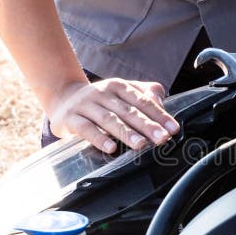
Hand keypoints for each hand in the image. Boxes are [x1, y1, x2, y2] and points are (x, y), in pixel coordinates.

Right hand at [48, 79, 179, 152]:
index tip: (173, 129)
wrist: (62, 98)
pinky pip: (86, 129)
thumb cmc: (100, 100)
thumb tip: (161, 101)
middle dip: (147, 125)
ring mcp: (86, 105)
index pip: (143, 101)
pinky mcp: (70, 118)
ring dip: (126, 132)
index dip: (159, 115)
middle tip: (162, 138)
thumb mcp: (122, 93)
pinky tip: (110, 148)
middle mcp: (103, 93)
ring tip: (141, 144)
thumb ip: (144, 95)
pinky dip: (99, 138)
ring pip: (109, 119)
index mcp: (119, 86)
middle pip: (128, 111)